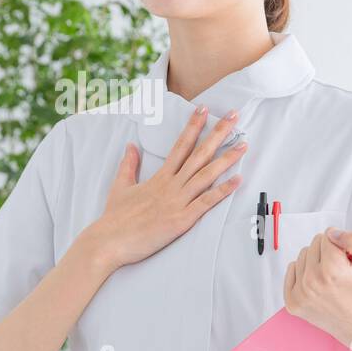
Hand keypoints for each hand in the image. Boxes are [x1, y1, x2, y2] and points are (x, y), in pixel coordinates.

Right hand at [87, 106, 246, 269]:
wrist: (108, 241)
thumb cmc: (114, 218)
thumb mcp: (120, 186)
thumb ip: (128, 165)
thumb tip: (131, 146)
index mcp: (159, 177)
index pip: (180, 145)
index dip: (194, 126)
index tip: (204, 109)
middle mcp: (170, 185)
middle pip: (199, 154)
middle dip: (218, 134)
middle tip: (234, 116)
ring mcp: (177, 202)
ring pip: (206, 175)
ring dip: (227, 159)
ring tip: (243, 145)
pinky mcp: (180, 220)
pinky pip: (206, 203)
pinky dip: (222, 191)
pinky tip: (238, 180)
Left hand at [283, 226, 351, 345]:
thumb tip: (333, 233)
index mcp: (332, 270)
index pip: (328, 235)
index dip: (342, 246)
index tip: (349, 261)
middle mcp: (312, 282)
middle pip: (313, 244)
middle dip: (328, 253)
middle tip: (342, 272)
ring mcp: (300, 294)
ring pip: (302, 256)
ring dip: (316, 262)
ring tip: (331, 280)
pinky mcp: (292, 302)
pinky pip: (291, 270)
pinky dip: (303, 273)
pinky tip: (319, 285)